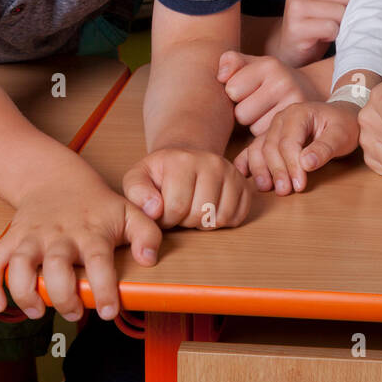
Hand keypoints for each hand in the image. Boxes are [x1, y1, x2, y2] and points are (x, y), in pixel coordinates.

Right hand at [0, 176, 160, 323]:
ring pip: (20, 264)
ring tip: (38, 312)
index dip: (104, 288)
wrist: (58, 180)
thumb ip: (147, 235)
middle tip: (75, 314)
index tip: (110, 311)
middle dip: (63, 295)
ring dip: (24, 292)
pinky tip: (0, 306)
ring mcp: (32, 236)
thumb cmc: (97, 206)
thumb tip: (149, 259)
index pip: (99, 261)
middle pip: (56, 265)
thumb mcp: (130, 213)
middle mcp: (60, 235)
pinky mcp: (11, 239)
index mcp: (91, 231)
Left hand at [122, 147, 251, 228]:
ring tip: (193, 211)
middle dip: (184, 221)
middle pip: (200, 213)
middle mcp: (212, 163)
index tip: (161, 212)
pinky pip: (237, 217)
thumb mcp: (138, 177)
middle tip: (178, 212)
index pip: (176, 207)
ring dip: (203, 223)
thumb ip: (137, 193)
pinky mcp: (244, 185)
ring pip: (220, 217)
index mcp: (183, 160)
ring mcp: (231, 173)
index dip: (165, 219)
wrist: (186, 158)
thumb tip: (154, 210)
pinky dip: (222, 221)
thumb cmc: (160, 173)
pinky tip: (209, 211)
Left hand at [217, 50, 315, 134]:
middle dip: (244, 111)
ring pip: (253, 128)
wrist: (309, 88)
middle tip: (258, 103)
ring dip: (255, 123)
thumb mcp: (253, 65)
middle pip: (241, 113)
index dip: (235, 92)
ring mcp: (294, 105)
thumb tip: (221, 76)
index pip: (232, 89)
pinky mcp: (298, 125)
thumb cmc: (270, 78)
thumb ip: (231, 62)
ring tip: (268, 111)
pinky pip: (267, 138)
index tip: (247, 88)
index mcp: (269, 65)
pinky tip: (274, 121)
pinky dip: (266, 132)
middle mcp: (284, 83)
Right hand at [234, 100, 360, 192]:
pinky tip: (244, 175)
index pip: (289, 143)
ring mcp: (273, 128)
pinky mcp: (270, 139)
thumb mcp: (341, 135)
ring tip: (266, 188)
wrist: (341, 117)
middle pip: (271, 147)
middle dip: (277, 171)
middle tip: (285, 191)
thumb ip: (325, 148)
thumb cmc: (343, 125)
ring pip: (258, 149)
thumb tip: (306, 163)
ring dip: (260, 169)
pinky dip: (246, 162)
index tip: (300, 185)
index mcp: (299, 113)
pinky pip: (253, 149)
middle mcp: (281, 119)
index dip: (292, 166)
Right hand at [278, 0, 356, 65]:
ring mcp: (295, 7)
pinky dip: (334, 34)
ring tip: (329, 25)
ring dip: (341, 22)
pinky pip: (331, 28)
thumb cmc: (316, 16)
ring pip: (340, 11)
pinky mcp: (296, 28)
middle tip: (336, 16)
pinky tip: (324, 35)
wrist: (292, 45)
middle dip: (348, 7)